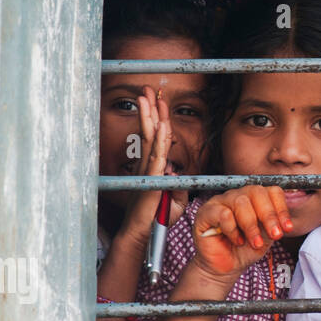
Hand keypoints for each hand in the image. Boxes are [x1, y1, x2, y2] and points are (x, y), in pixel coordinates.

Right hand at [118, 86, 188, 246]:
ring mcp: (148, 170)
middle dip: (150, 109)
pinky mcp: (151, 179)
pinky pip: (158, 156)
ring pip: (152, 138)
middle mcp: (148, 164)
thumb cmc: (157, 217)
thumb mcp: (175, 200)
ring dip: (152, 117)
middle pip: (150, 131)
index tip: (158, 101)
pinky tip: (163, 126)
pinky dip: (161, 141)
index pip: (155, 136)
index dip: (157, 118)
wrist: (143, 231)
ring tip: (148, 98)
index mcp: (152, 166)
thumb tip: (176, 175)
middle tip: (148, 89)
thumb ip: (178, 186)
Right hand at [192, 186, 293, 279]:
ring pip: (241, 202)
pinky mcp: (206, 212)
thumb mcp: (266, 236)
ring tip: (255, 243)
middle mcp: (238, 195)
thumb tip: (285, 219)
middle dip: (269, 216)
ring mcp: (221, 201)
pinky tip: (237, 241)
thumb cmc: (246, 249)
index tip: (287, 228)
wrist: (226, 267)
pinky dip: (233, 229)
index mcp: (255, 198)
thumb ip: (274, 223)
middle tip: (275, 235)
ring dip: (252, 226)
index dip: (282, 209)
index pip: (272, 191)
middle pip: (257, 192)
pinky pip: (223, 213)